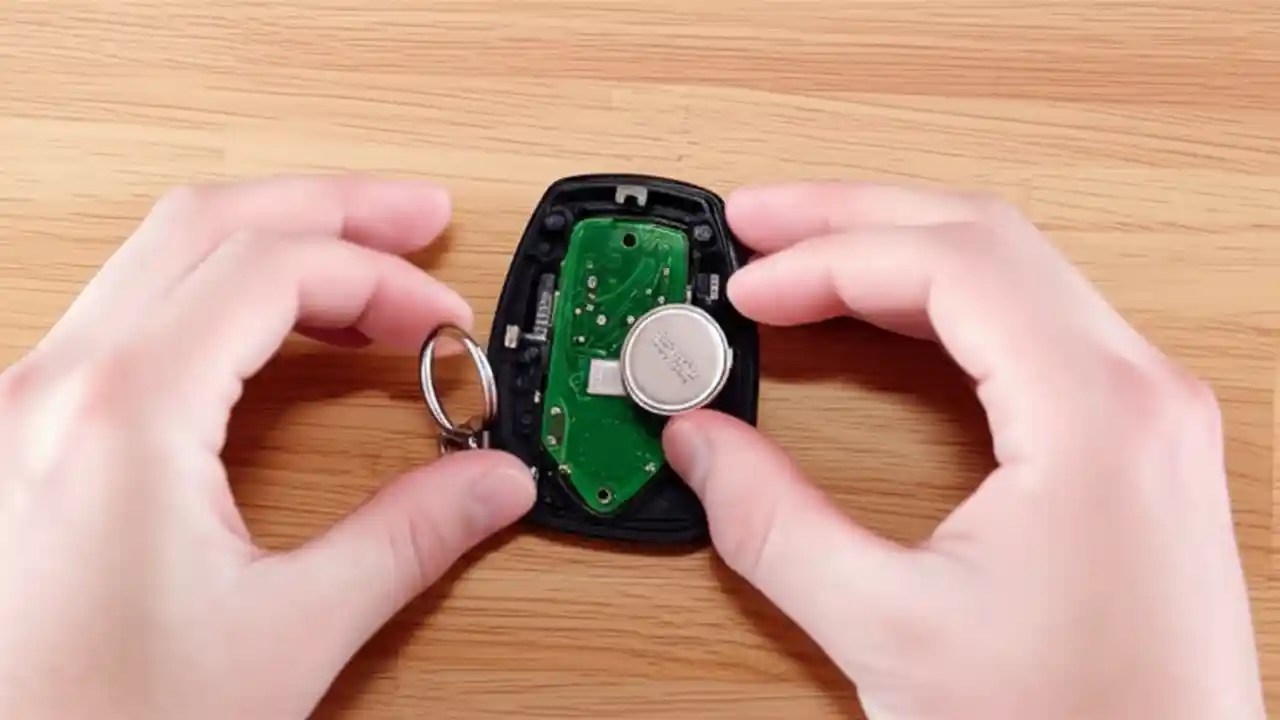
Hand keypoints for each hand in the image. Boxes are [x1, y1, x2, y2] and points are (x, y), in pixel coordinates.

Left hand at [0, 177, 534, 718]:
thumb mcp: (284, 636)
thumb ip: (406, 542)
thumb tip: (490, 485)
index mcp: (122, 416)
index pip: (272, 269)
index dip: (380, 276)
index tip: (442, 319)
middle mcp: (57, 388)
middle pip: (209, 223)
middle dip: (330, 209)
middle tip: (417, 219)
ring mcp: (27, 407)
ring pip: (159, 257)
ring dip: (272, 245)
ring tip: (362, 270)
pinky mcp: (26, 438)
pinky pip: (129, 316)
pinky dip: (219, 299)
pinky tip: (271, 335)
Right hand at [664, 183, 1265, 718]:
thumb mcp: (890, 630)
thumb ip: (773, 524)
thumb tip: (702, 445)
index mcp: (1095, 416)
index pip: (951, 265)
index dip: (831, 255)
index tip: (751, 281)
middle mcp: (1139, 393)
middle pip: (984, 240)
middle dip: (855, 221)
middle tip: (758, 225)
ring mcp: (1146, 415)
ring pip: (1012, 272)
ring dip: (898, 252)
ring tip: (803, 257)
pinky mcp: (1134, 446)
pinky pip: (1031, 325)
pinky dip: (941, 306)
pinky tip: (880, 316)